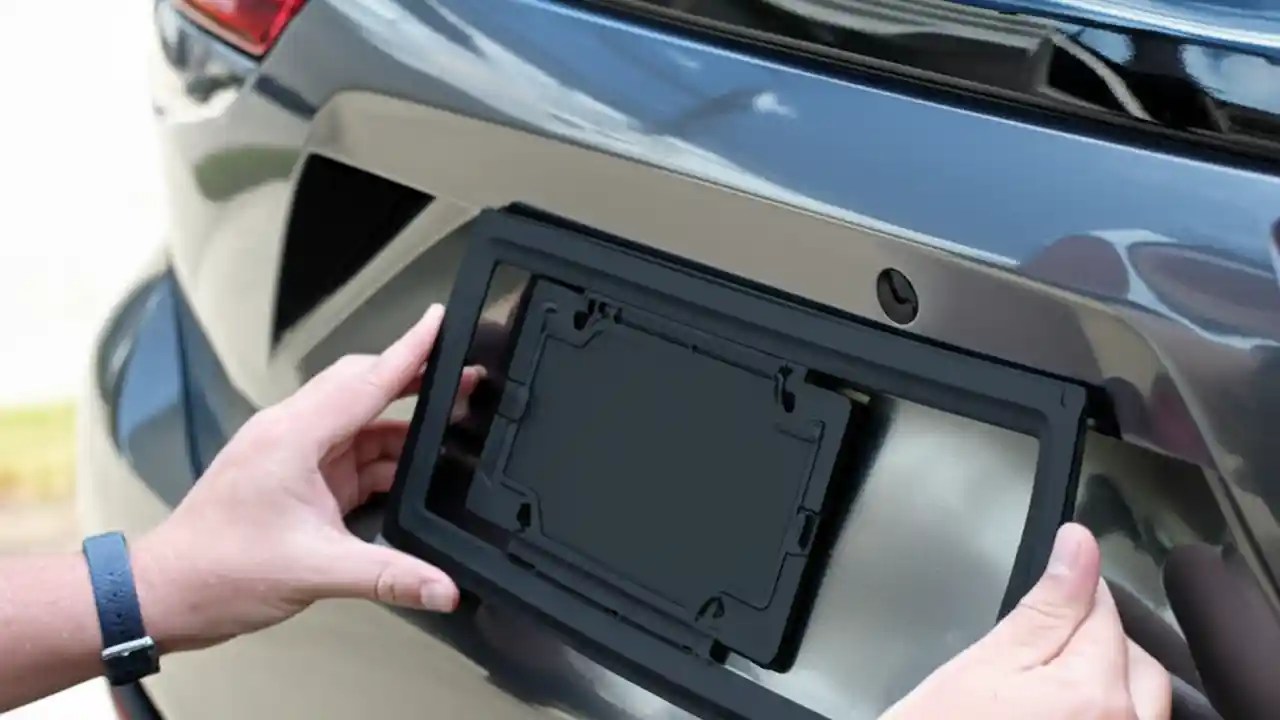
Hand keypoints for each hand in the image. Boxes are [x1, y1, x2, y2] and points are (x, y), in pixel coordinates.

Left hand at [132, 304, 480, 651]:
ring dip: (405, 428)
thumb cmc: (216, 569)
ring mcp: (293, 455)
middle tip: (466, 378)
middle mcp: (292, 434)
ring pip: (361, 425)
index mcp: (293, 436)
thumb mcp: (315, 571)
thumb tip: (442, 587)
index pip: (366, 381)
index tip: (440, 320)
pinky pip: (351, 457)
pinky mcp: (296, 479)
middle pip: (365, 389)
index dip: (410, 350)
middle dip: (418, 381)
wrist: (166, 593)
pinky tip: (413, 471)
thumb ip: (389, 576)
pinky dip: (384, 460)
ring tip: (453, 427)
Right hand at [882, 524, 1171, 719]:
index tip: (1039, 612)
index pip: (1105, 613)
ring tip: (1044, 694)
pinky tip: (1057, 717)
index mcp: (1094, 694)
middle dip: (1095, 644)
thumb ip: (1046, 606)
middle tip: (1032, 659)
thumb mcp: (986, 665)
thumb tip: (1080, 545)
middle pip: (1135, 661)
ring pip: (1141, 702)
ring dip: (1105, 684)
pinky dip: (1103, 714)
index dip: (1069, 600)